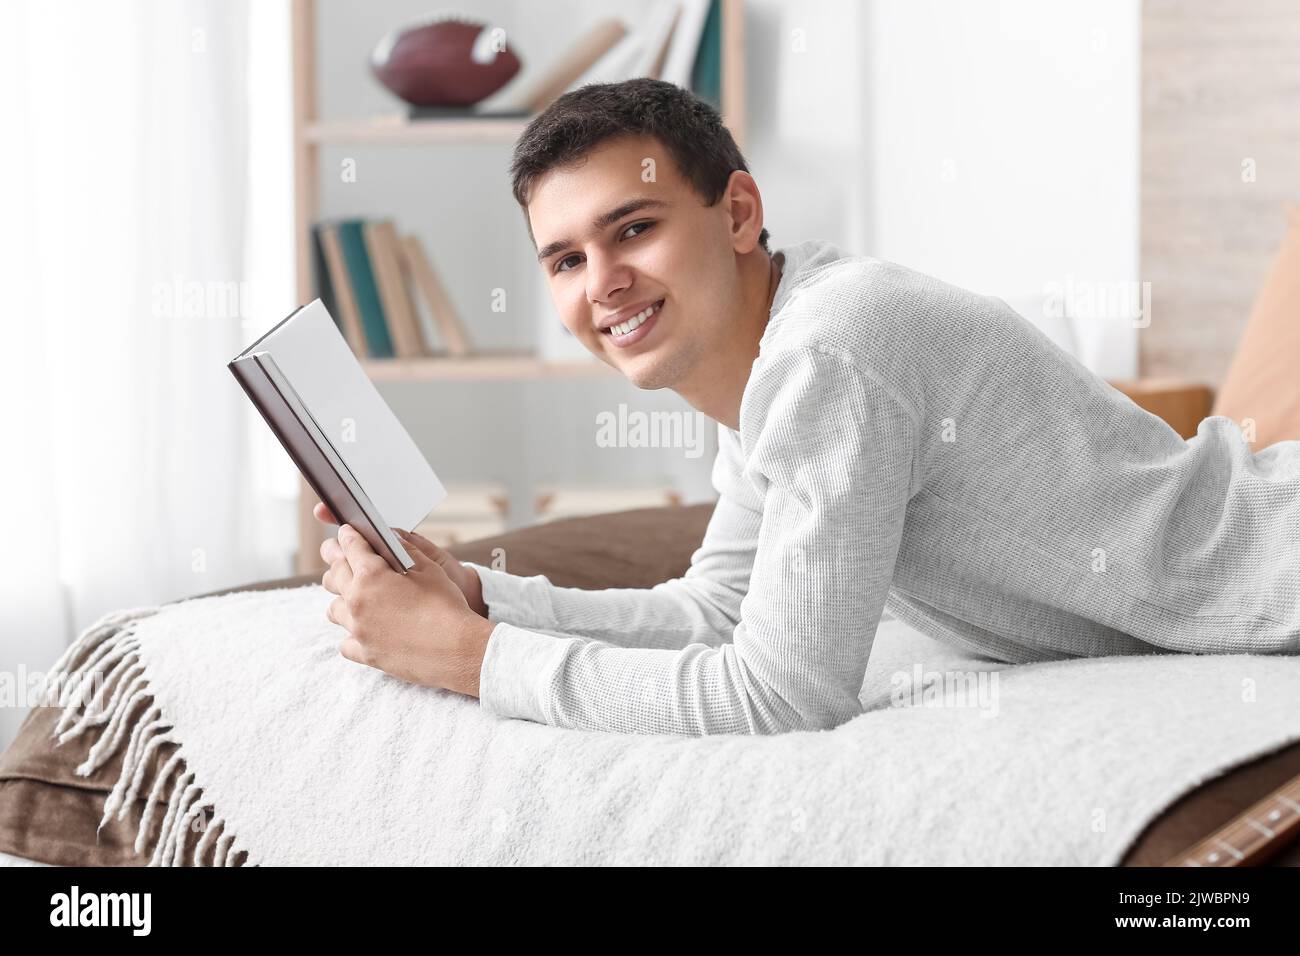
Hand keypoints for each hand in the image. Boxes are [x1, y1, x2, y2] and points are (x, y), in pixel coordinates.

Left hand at [322, 523, 494, 696]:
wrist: (458, 649)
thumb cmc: (447, 607)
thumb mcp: (430, 569)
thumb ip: (406, 550)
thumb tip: (392, 540)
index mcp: (371, 575)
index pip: (350, 546)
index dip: (348, 534)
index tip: (346, 532)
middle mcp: (357, 602)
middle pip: (334, 574)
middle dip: (334, 558)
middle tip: (334, 552)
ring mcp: (359, 630)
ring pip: (334, 609)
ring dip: (341, 597)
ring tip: (352, 594)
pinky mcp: (366, 654)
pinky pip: (346, 642)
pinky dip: (352, 634)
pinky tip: (364, 630)